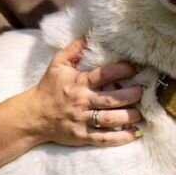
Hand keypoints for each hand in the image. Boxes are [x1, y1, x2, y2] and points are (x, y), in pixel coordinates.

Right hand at [25, 38, 142, 146]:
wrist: (34, 115)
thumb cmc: (48, 87)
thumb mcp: (58, 64)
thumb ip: (74, 49)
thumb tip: (90, 35)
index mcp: (78, 83)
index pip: (103, 75)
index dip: (121, 71)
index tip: (134, 68)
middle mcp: (81, 102)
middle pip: (111, 99)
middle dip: (130, 95)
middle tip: (142, 91)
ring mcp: (82, 120)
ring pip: (110, 120)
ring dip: (129, 116)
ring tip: (140, 112)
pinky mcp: (82, 136)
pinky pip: (104, 139)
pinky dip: (121, 138)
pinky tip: (134, 133)